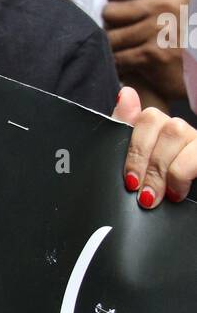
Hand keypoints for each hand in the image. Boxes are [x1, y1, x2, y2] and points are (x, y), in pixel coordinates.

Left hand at [103, 0, 190, 102]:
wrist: (195, 71)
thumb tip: (111, 0)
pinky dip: (120, 63)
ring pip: (109, 37)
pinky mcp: (153, 55)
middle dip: (112, 25)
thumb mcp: (172, 3)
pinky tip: (133, 64)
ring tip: (132, 48)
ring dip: (115, 46)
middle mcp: (169, 5)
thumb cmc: (178, 36)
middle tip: (128, 33)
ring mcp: (161, 30)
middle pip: (110, 11)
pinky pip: (116, 57)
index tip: (123, 5)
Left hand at [112, 87, 196, 206]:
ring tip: (160, 196)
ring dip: (163, 169)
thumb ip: (123, 129)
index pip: (148, 117)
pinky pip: (196, 153)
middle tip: (141, 194)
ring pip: (179, 132)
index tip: (129, 179)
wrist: (173, 220)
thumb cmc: (153, 195)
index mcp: (160, 134)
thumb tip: (125, 92)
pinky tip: (177, 192)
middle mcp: (182, 134)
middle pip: (164, 124)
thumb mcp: (130, 166)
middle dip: (147, 163)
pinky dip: (180, 174)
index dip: (136, 147)